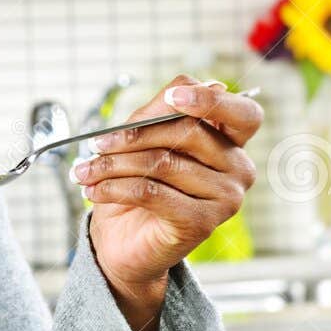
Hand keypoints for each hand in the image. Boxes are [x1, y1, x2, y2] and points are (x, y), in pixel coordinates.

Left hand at [73, 76, 261, 330]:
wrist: (124, 242)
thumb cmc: (138, 183)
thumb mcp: (145, 138)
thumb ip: (162, 110)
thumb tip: (181, 88)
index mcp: (232, 142)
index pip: (243, 114)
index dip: (212, 100)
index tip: (174, 98)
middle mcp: (238, 169)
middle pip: (189, 132)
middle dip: (133, 134)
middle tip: (97, 143)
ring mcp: (227, 198)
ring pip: (163, 163)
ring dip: (113, 164)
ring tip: (86, 170)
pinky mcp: (203, 223)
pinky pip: (151, 192)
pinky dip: (113, 188)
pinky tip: (93, 190)